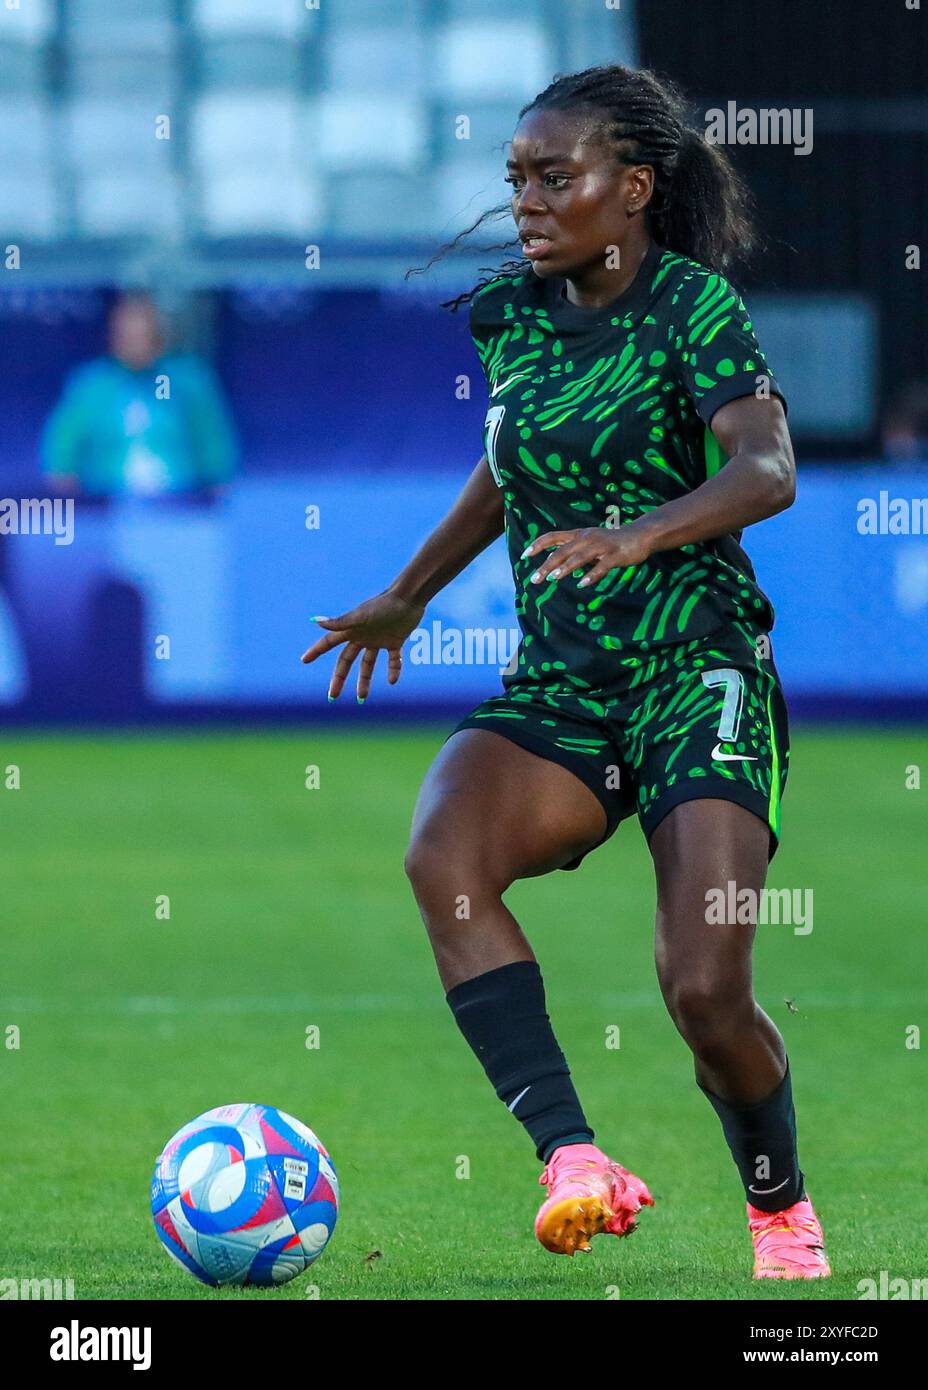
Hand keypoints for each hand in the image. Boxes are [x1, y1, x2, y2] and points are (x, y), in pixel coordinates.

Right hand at [300, 591, 424, 701]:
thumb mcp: (361, 616)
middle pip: (346, 660)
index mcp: (351, 629)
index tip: (304, 660)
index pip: (329, 642)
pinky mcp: (395, 640)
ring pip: (368, 664)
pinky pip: (393, 659)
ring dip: (364, 680)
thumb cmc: (384, 605)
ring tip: (362, 698)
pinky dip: (393, 669)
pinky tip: (393, 680)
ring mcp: (378, 639)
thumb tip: (316, 622)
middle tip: (333, 696)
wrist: (409, 598)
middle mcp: (362, 635)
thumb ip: (340, 622)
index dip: (316, 651)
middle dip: (339, 678)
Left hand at [521, 522, 654, 588]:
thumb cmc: (611, 542)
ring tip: (552, 578)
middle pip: (562, 551)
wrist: (640, 535)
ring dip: (565, 568)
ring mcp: (601, 547)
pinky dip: (592, 575)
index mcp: (579, 535)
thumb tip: (554, 564)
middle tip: (534, 579)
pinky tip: (582, 584)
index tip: (524, 555)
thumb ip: (573, 551)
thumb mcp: (589, 543)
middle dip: (547, 565)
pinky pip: (602, 566)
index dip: (538, 544)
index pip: (553, 537)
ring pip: (579, 558)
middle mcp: (587, 538)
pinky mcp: (615, 555)